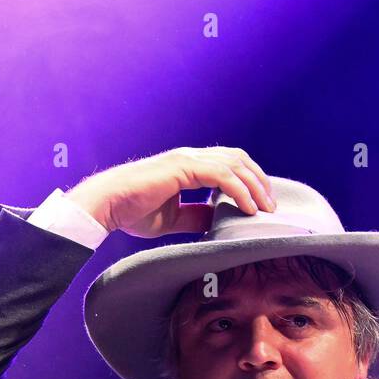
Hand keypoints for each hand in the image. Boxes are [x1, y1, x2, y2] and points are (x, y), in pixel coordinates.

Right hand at [64, 146, 276, 237]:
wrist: (107, 206)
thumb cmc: (132, 211)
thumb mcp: (175, 218)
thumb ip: (197, 216)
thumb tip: (218, 221)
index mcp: (188, 165)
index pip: (229, 163)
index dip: (249, 179)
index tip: (262, 202)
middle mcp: (190, 158)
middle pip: (237, 159)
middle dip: (259, 180)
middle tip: (271, 206)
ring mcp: (187, 160)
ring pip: (233, 165)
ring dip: (254, 186)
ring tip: (265, 208)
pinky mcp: (182, 168)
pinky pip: (221, 176)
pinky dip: (239, 191)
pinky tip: (248, 208)